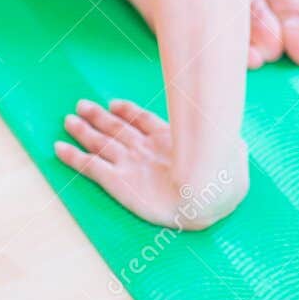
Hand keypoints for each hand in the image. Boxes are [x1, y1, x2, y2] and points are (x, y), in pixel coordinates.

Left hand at [55, 99, 247, 227]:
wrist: (204, 195)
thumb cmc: (222, 179)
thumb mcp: (232, 159)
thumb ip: (231, 153)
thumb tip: (241, 148)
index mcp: (168, 139)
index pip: (141, 120)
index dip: (126, 112)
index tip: (113, 105)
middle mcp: (145, 147)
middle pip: (115, 127)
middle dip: (97, 117)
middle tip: (81, 106)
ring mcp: (129, 162)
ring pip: (99, 142)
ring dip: (82, 130)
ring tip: (68, 120)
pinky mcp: (117, 180)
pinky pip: (89, 167)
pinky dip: (72, 157)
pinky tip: (57, 149)